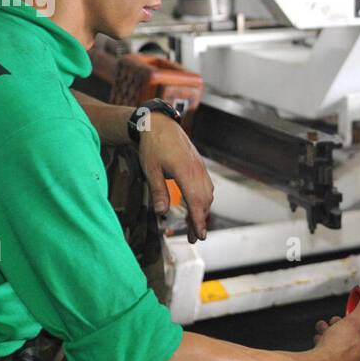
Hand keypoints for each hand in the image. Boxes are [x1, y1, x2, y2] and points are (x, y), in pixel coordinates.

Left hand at [136, 111, 214, 242]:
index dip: (198, 220)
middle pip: (205, 200)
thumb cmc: (153, 145)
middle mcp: (197, 170)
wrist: (159, 123)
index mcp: (185, 172)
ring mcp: (200, 167)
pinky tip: (196, 205)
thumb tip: (162, 212)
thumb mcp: (151, 169)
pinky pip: (206, 185)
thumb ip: (158, 191)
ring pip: (208, 193)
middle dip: (201, 220)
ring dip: (203, 210)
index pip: (196, 201)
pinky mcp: (199, 165)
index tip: (200, 235)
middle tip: (195, 236)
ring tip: (194, 224)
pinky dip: (203, 198)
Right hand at [312, 288, 359, 360]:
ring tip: (327, 328)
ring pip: (342, 347)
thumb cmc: (336, 349)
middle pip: (356, 341)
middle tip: (340, 322)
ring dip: (333, 335)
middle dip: (346, 328)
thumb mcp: (353, 320)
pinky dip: (325, 346)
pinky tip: (320, 340)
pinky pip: (332, 356)